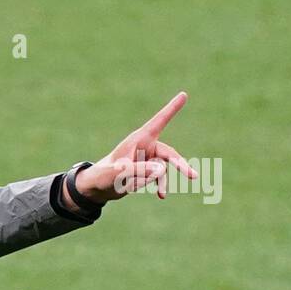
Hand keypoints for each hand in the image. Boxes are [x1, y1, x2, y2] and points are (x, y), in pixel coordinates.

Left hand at [73, 91, 197, 201]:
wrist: (96, 188)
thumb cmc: (103, 175)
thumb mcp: (120, 173)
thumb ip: (140, 170)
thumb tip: (162, 171)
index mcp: (139, 139)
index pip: (159, 122)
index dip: (172, 109)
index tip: (183, 94)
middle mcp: (146, 147)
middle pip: (169, 154)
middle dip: (180, 165)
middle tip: (194, 176)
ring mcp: (148, 160)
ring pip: (160, 172)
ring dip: (147, 181)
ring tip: (130, 185)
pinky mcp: (148, 171)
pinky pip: (158, 179)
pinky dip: (157, 186)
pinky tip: (160, 195)